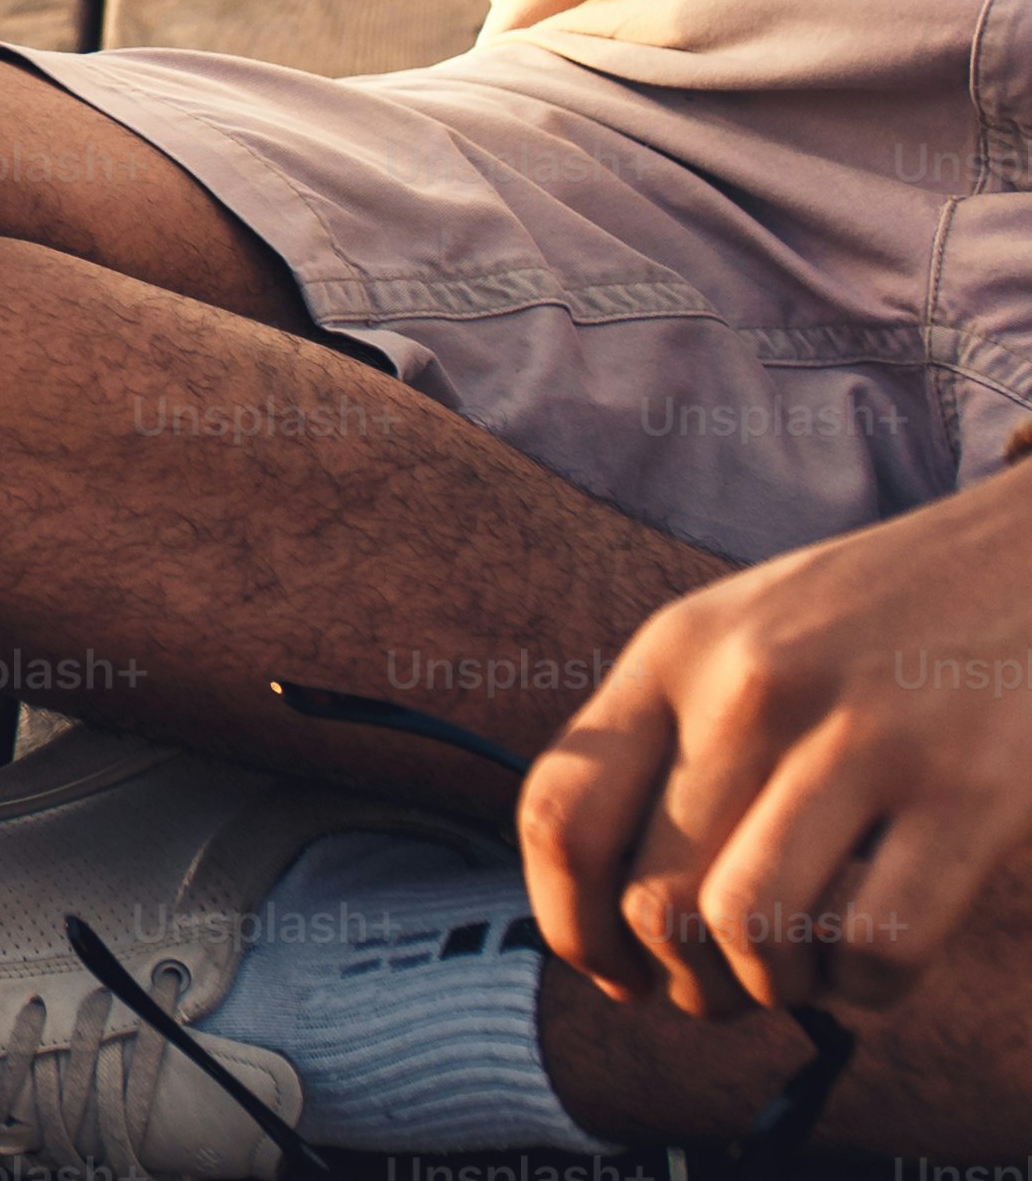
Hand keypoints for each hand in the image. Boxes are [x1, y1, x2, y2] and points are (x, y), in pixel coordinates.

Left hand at [522, 468, 1031, 1017]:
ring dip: (770, 986)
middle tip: (722, 985)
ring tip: (797, 968)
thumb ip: (660, 747)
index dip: (568, 924)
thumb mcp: (732, 638)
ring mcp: (864, 738)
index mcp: (674, 651)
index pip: (559, 814)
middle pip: (651, 898)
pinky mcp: (972, 794)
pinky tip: (872, 956)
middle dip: (681, 980)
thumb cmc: (870, 623)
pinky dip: (866, 986)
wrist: (1027, 557)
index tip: (608, 970)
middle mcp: (753, 688)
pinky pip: (877, 948)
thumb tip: (597, 911)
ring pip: (748, 929)